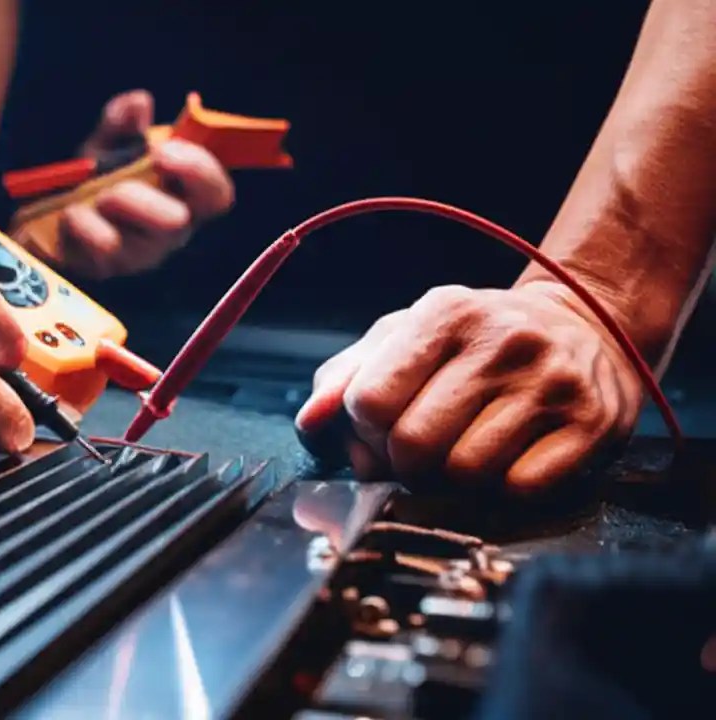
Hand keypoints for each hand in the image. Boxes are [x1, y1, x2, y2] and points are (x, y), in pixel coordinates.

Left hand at [55, 89, 234, 278]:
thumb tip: (138, 103)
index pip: (217, 194)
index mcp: (182, 197)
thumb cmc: (97, 178)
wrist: (53, 216)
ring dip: (107, 210)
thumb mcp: (108, 144)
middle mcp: (169, 232)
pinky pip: (100, 249)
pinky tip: (70, 214)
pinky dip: (82, 223)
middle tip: (115, 184)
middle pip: (176, 222)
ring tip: (89, 197)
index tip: (161, 152)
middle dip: (142, 197)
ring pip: (137, 242)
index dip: (199, 172)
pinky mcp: (107, 269)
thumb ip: (123, 122)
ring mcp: (139, 255)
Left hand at [294, 283, 642, 493]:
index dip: (366, 431)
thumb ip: (346, 376)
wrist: (586, 326)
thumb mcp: (404, 337)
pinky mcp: (593, 423)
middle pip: (413, 445)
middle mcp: (502, 341)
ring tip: (465, 453)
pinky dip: (502, 490)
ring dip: (453, 481)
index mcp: (445, 312)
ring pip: (464, 473)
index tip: (384, 427)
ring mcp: (552, 382)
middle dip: (405, 464)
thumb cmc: (474, 343)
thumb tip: (311, 422)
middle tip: (422, 453)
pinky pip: (520, 489)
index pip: (370, 402)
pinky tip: (508, 461)